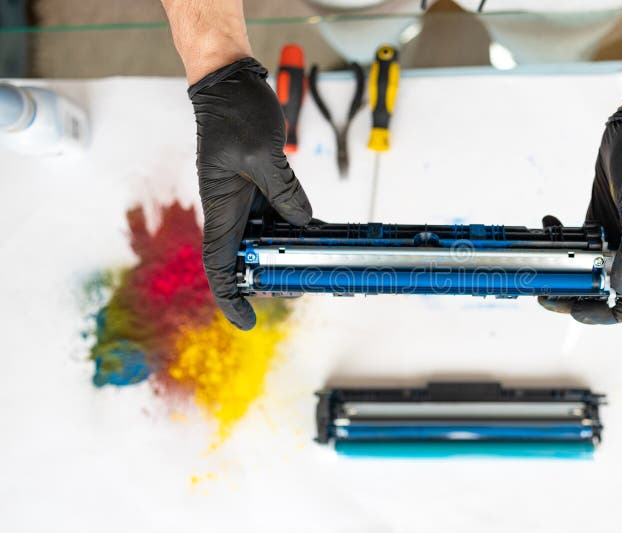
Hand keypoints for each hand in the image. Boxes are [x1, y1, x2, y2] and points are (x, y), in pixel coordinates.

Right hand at [189, 57, 312, 329]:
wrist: (231, 84)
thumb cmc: (234, 114)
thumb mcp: (262, 154)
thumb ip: (284, 192)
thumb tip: (302, 222)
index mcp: (221, 208)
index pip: (219, 264)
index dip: (230, 297)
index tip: (247, 320)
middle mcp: (233, 211)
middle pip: (248, 260)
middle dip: (273, 280)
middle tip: (306, 286)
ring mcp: (249, 201)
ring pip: (270, 241)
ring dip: (293, 255)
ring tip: (324, 266)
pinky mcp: (264, 189)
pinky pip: (284, 217)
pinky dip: (302, 228)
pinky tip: (326, 235)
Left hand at [539, 107, 621, 323]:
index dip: (611, 313)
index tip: (580, 312)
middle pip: (612, 288)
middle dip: (580, 296)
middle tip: (549, 297)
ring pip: (593, 267)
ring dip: (568, 272)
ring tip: (543, 272)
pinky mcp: (605, 217)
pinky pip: (581, 239)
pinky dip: (563, 237)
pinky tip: (549, 224)